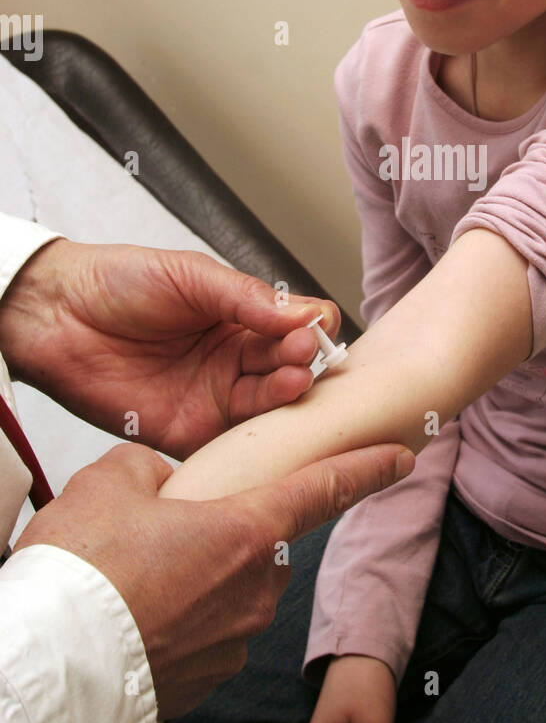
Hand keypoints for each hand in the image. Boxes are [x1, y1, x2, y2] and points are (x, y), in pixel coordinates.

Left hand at [0, 237, 341, 458]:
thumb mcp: (192, 275)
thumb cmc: (120, 283)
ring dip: (286, 396)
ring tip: (293, 381)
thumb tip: (305, 314)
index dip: (311, 330)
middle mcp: (233, 361)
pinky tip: (268, 429)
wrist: (56, 315)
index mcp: (240, 319)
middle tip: (303, 356)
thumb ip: (248, 298)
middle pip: (289, 368)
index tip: (313, 329)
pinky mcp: (189, 433)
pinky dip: (255, 443)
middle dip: (302, 363)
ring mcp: (214, 398)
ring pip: (268, 407)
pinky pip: (231, 447)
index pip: (295, 328)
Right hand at [12, 441, 413, 719]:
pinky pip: (206, 634)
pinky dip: (180, 623)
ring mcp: (235, 637)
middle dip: (223, 534)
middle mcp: (255, 585)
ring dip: (197, 581)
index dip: (368, 467)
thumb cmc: (85, 576)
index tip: (401, 457)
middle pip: (259, 543)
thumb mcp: (111, 482)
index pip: (327, 488)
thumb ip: (151, 468)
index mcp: (247, 528)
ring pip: (230, 590)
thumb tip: (159, 482)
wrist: (53, 665)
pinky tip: (136, 618)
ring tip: (134, 583)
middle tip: (160, 537)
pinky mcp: (208, 677)